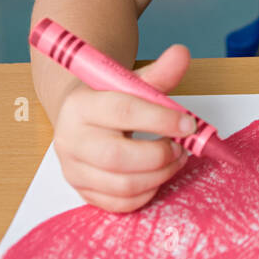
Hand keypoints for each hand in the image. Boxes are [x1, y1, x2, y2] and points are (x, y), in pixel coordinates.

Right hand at [52, 43, 197, 212]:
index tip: (188, 123)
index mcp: (81, 105)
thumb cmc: (110, 99)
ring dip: (159, 175)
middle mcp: (70, 139)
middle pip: (117, 157)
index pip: (122, 111)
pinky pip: (120, 204)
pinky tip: (156, 175)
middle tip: (181, 147)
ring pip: (122, 186)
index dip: (160, 119)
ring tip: (175, 158)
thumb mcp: (132, 81)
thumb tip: (182, 53)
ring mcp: (74, 170)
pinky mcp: (83, 192)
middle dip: (159, 155)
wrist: (81, 117)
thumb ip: (159, 72)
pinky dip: (146, 193)